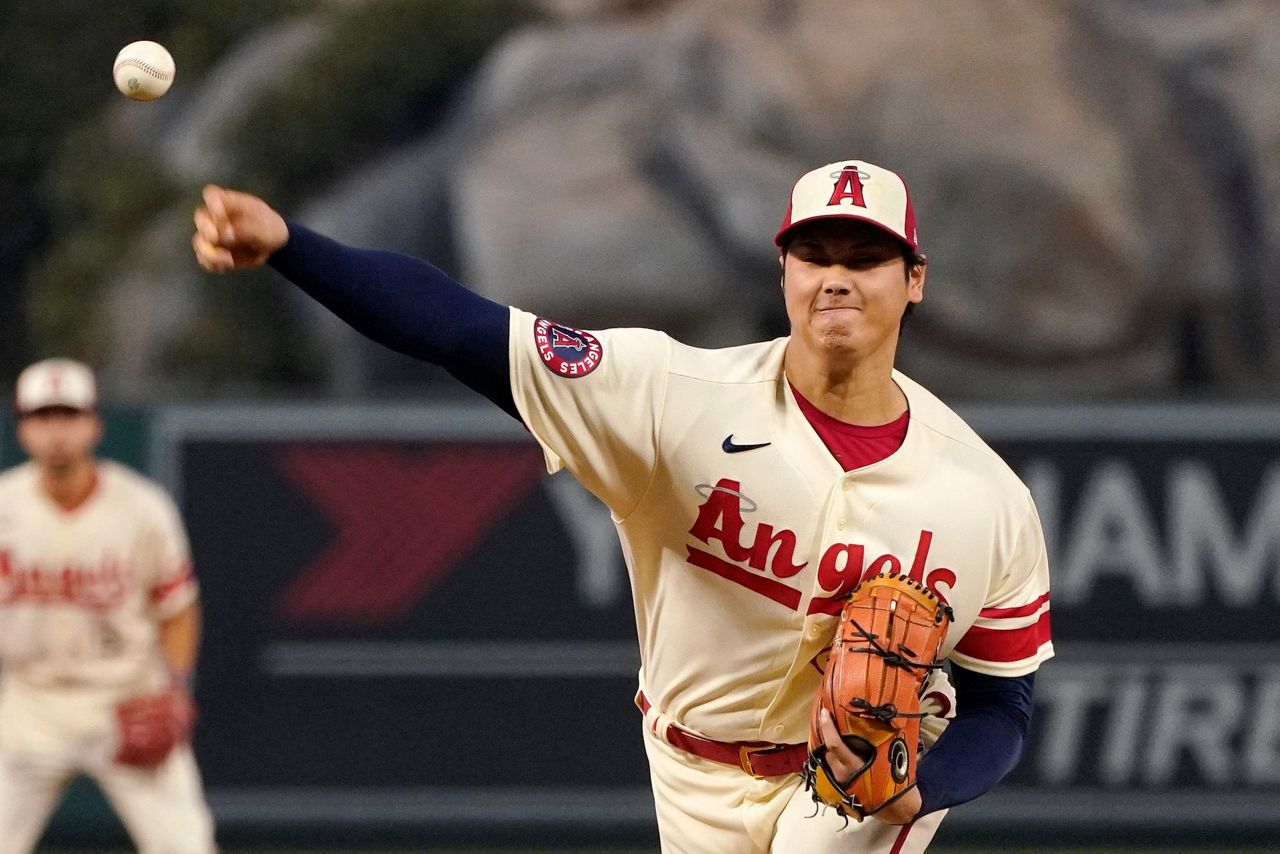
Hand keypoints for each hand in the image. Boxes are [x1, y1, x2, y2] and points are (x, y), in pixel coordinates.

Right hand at [192, 184, 288, 271]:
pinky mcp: (215, 251)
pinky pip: (204, 258)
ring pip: (200, 241)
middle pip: (200, 218)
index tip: (220, 213)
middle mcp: (216, 217)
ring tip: (227, 260)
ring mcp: (214, 235)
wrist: (274, 244)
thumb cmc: (268, 227)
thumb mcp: (262, 227)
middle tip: (216, 238)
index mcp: (228, 203)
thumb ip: (244, 228)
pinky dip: (211, 264)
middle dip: (206, 229)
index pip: (212, 195)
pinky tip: (222, 268)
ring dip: (209, 252)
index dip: (211, 203)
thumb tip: (224, 234)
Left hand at [818, 708, 920, 824]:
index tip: (824, 712)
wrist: (894, 809)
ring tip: (828, 726)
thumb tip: (873, 720)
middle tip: (826, 714)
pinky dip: (830, 753)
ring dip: (826, 742)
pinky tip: (834, 744)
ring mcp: (838, 781)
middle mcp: (842, 774)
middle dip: (824, 732)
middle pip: (827, 748)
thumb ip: (877, 744)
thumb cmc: (895, 782)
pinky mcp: (837, 786)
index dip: (827, 727)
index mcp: (855, 767)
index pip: (835, 745)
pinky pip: (829, 765)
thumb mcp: (888, 760)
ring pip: (826, 756)